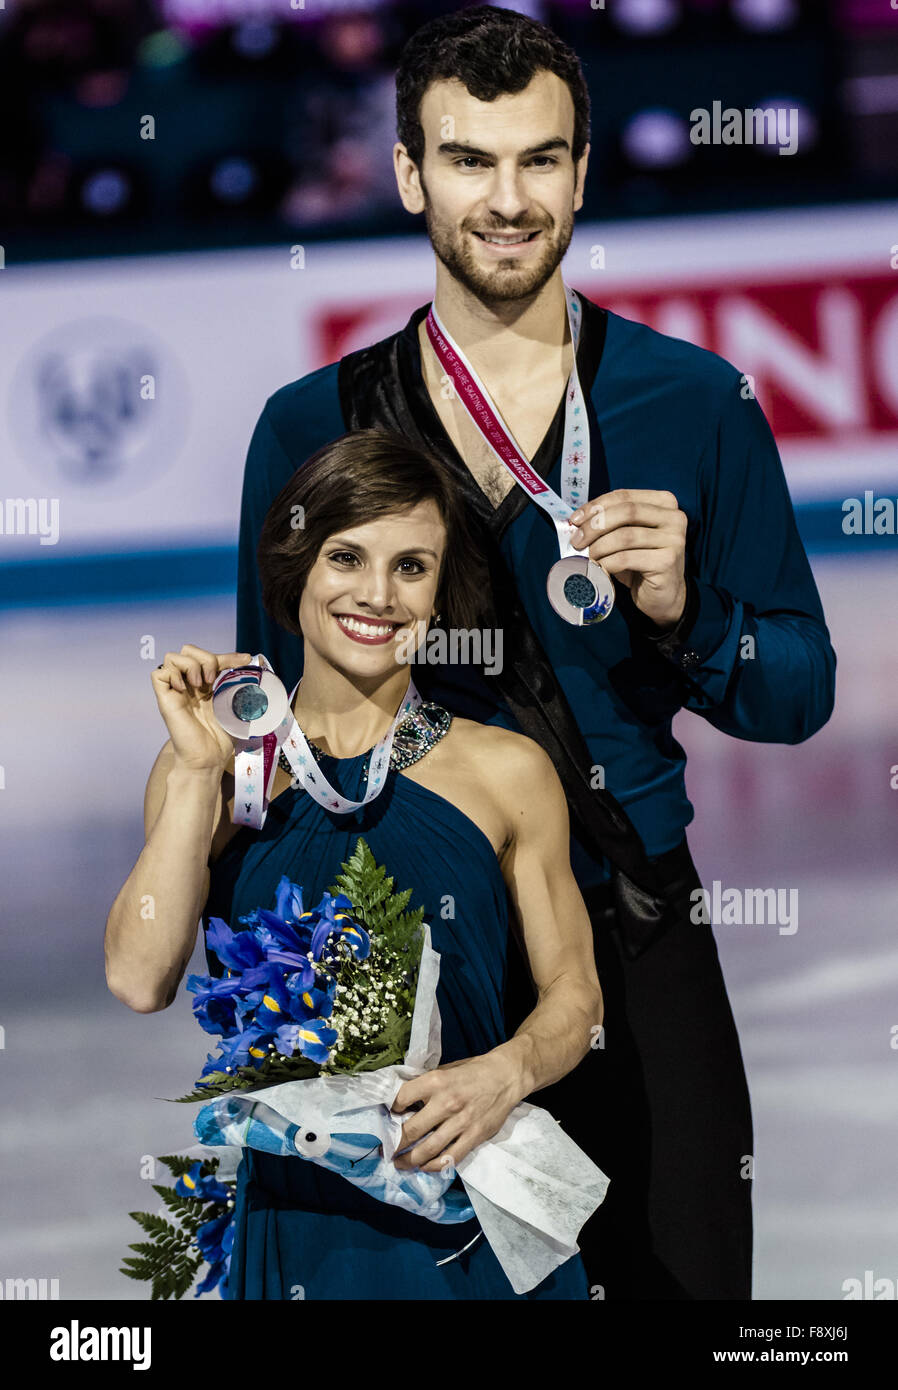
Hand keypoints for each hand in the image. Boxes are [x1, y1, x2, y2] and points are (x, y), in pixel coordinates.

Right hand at [151, 645, 252, 772]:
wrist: (208, 758)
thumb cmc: (220, 739)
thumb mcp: (234, 707)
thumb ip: (237, 687)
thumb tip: (250, 669)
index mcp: (206, 687)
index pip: (211, 658)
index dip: (228, 655)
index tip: (245, 659)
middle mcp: (189, 686)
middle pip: (188, 650)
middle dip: (206, 657)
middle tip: (214, 679)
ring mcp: (175, 691)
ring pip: (172, 657)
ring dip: (190, 664)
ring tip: (201, 685)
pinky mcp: (164, 700)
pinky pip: (158, 673)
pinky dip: (172, 674)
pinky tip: (184, 689)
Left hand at [390, 1051, 523, 1174]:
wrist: (506, 1076)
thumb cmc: (473, 1071)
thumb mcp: (446, 1070)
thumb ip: (426, 1085)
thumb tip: (403, 1101)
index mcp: (436, 1081)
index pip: (402, 1098)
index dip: (391, 1109)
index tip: (388, 1117)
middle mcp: (446, 1102)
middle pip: (412, 1129)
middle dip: (395, 1143)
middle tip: (387, 1150)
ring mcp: (461, 1121)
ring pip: (428, 1149)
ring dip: (410, 1160)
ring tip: (400, 1163)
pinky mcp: (475, 1136)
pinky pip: (450, 1157)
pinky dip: (434, 1166)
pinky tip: (425, 1166)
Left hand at [568, 488, 687, 629]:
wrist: (664, 595)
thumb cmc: (641, 563)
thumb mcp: (625, 537)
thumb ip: (609, 523)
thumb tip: (577, 521)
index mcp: (664, 502)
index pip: (624, 496)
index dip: (596, 506)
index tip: (574, 520)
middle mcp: (674, 517)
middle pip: (626, 512)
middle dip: (595, 526)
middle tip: (577, 541)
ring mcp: (674, 539)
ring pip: (625, 536)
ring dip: (599, 547)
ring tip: (587, 557)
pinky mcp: (667, 561)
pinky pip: (627, 558)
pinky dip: (607, 563)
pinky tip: (599, 569)